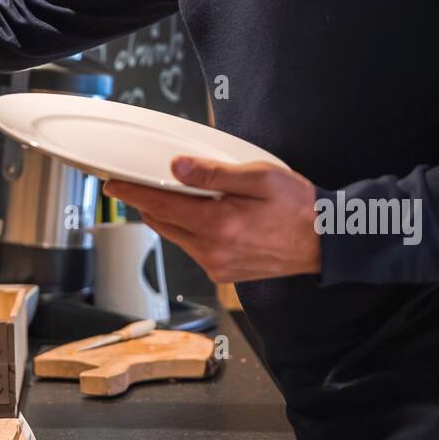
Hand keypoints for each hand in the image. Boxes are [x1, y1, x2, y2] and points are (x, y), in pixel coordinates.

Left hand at [105, 156, 320, 282]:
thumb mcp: (259, 178)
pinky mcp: (223, 271)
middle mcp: (213, 250)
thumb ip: (215, 174)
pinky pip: (191, 247)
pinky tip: (194, 214)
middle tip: (132, 183)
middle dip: (144, 203)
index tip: (113, 183)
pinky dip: (185, 229)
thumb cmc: (298, 207)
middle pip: (162, 223)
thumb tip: (178, 168)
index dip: (133, 192)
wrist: (324, 241)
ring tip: (163, 194)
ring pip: (174, 236)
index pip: (161, 206)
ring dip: (165, 216)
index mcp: (219, 225)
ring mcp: (217, 265)